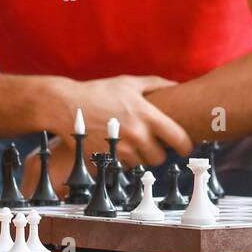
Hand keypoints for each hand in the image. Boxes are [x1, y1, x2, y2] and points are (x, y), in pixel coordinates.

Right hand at [35, 74, 192, 172]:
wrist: (65, 106)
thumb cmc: (98, 92)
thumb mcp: (129, 83)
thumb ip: (156, 84)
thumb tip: (177, 85)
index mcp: (147, 116)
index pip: (179, 139)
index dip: (186, 146)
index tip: (185, 148)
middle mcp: (136, 135)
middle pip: (161, 158)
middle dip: (159, 153)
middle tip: (153, 145)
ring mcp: (121, 150)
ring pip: (142, 165)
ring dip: (140, 158)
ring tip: (131, 144)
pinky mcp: (106, 160)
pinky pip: (124, 169)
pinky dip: (124, 162)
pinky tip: (118, 149)